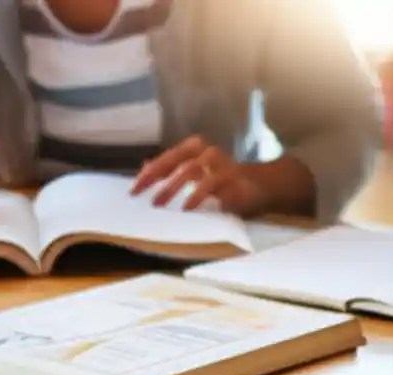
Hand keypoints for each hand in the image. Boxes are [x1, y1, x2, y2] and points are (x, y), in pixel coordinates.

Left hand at [132, 136, 269, 215]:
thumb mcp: (193, 174)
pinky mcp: (232, 178)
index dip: (149, 173)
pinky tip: (186, 208)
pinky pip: (212, 184)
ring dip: (172, 187)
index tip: (133, 191)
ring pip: (191, 170)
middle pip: (176, 160)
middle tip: (142, 197)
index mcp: (193, 148)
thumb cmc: (220, 180)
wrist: (258, 186)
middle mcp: (205, 152)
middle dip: (156, 178)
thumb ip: (171, 170)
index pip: (166, 158)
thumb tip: (144, 167)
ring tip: (158, 204)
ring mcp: (220, 163)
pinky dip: (197, 196)